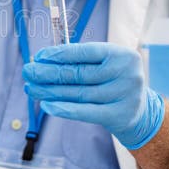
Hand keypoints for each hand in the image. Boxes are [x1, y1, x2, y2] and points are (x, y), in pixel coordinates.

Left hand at [22, 42, 164, 149]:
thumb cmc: (113, 82)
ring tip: (31, 88)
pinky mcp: (118, 116)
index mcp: (122, 54)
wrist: (140, 113)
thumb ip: (81, 61)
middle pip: (78, 73)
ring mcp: (124, 96)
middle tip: (28, 72)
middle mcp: (126, 74)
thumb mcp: (105, 66)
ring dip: (50, 91)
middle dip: (49, 73)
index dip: (60, 54)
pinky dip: (63, 109)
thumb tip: (43, 61)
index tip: (39, 56)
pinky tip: (46, 105)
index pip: (86, 52)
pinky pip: (85, 112)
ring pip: (78, 93)